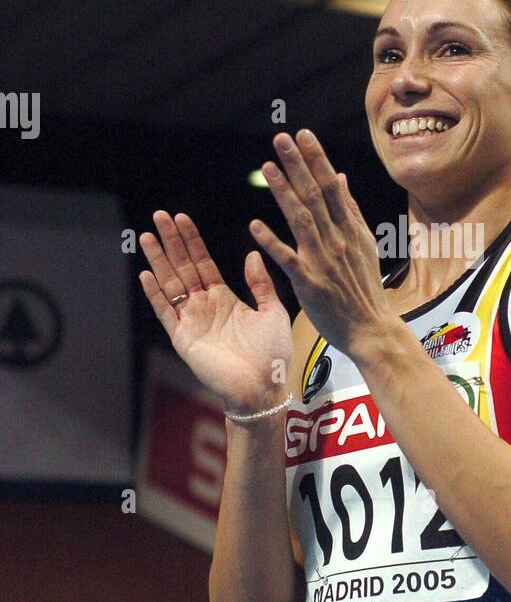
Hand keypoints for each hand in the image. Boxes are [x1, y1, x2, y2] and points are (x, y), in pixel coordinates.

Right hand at [139, 212, 293, 413]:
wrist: (264, 386)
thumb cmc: (272, 354)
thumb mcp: (272, 311)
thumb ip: (261, 283)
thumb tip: (251, 253)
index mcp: (224, 299)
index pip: (203, 262)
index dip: (192, 240)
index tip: (182, 218)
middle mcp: (204, 307)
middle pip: (182, 267)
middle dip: (171, 242)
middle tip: (159, 215)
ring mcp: (192, 322)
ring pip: (170, 284)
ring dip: (158, 260)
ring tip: (147, 236)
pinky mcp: (184, 339)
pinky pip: (166, 312)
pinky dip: (155, 294)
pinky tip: (146, 274)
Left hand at [249, 130, 392, 357]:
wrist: (372, 328)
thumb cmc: (364, 289)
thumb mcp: (364, 244)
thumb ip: (351, 211)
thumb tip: (340, 177)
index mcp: (350, 229)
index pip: (331, 186)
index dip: (316, 159)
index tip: (303, 135)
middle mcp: (337, 239)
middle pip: (315, 195)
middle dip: (298, 164)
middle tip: (281, 138)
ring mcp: (323, 260)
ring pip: (301, 219)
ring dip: (283, 192)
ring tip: (267, 166)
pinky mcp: (310, 283)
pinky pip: (287, 259)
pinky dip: (272, 242)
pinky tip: (255, 225)